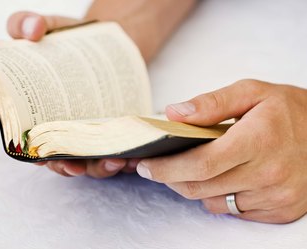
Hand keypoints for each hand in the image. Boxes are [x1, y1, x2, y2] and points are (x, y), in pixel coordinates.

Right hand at [7, 11, 138, 176]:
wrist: (106, 43)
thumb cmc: (72, 40)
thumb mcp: (50, 28)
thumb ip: (26, 23)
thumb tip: (30, 30)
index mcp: (42, 113)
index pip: (35, 142)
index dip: (37, 155)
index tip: (44, 159)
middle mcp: (66, 129)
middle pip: (63, 159)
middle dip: (71, 167)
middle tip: (79, 166)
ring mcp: (91, 134)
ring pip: (92, 162)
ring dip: (101, 168)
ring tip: (116, 161)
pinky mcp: (114, 133)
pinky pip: (119, 153)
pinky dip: (127, 160)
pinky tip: (135, 158)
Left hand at [136, 79, 306, 222]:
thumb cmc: (290, 110)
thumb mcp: (252, 92)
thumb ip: (212, 103)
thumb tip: (173, 113)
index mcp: (259, 140)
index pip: (202, 163)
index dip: (167, 168)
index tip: (145, 165)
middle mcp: (269, 174)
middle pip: (201, 187)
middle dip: (170, 179)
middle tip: (153, 168)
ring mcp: (276, 197)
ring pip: (214, 202)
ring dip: (193, 187)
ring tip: (187, 168)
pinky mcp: (280, 210)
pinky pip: (234, 211)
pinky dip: (218, 197)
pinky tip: (220, 179)